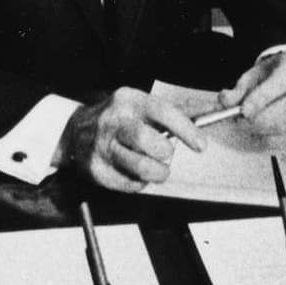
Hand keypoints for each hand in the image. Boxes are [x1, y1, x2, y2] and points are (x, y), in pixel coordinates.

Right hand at [57, 87, 205, 191]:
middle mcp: (113, 121)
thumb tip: (213, 113)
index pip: (163, 112)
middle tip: (164, 154)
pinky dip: (139, 182)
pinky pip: (130, 185)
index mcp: (128, 100)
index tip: (201, 145)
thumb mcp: (139, 106)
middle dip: (165, 153)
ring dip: (157, 172)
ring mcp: (102, 146)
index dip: (186, 130)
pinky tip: (132, 171)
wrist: (73, 132)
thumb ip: (172, 112)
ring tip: (154, 168)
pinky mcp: (96, 170)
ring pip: (141, 168)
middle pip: (150, 142)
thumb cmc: (117, 120)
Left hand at [217, 50, 285, 136]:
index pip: (281, 83)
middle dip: (259, 120)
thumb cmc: (273, 77)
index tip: (243, 111)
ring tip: (248, 125)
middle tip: (239, 122)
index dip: (262, 99)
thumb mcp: (253, 76)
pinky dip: (272, 140)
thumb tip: (225, 101)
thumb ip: (238, 89)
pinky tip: (261, 133)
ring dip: (263, 131)